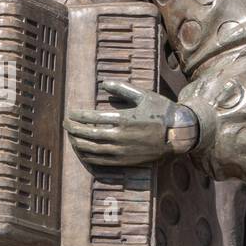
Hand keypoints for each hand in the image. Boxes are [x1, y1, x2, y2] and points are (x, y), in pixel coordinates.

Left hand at [63, 80, 196, 166]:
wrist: (179, 135)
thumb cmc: (162, 112)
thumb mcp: (143, 96)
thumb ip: (122, 89)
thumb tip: (103, 84)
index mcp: (123, 119)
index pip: (92, 118)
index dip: (78, 116)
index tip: (70, 113)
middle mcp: (120, 137)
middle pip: (88, 134)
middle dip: (73, 129)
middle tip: (65, 123)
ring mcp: (122, 151)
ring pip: (92, 149)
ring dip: (78, 142)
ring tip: (71, 136)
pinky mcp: (125, 161)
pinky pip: (101, 161)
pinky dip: (88, 156)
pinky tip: (82, 151)